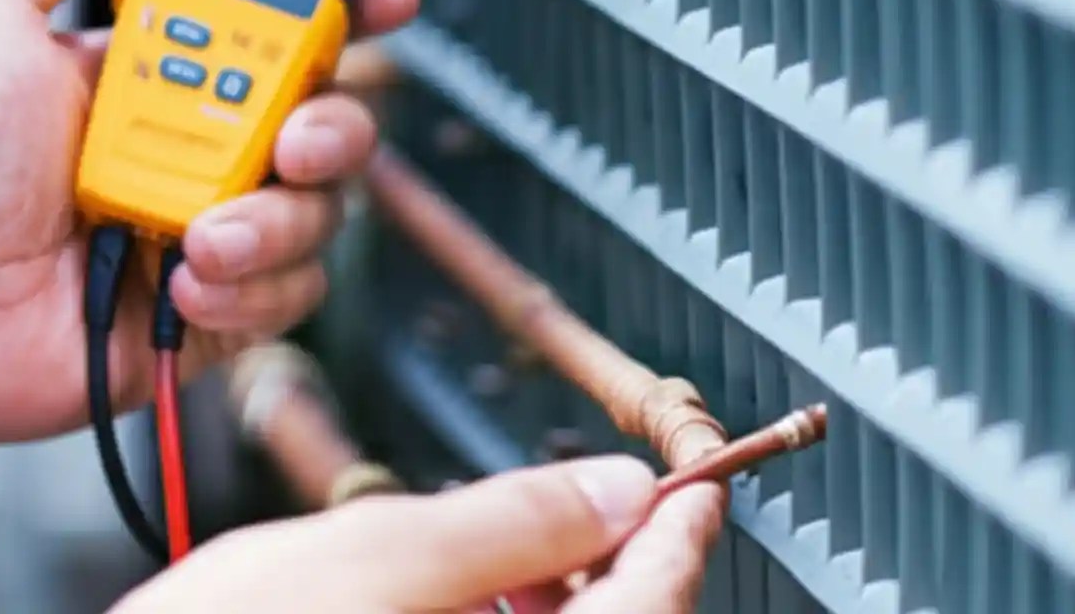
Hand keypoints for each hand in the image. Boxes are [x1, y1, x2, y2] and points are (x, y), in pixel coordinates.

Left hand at [0, 0, 418, 451]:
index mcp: (176, 72)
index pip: (289, 25)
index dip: (350, 3)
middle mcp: (214, 144)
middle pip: (336, 115)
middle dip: (334, 125)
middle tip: (287, 138)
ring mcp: (227, 222)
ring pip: (325, 209)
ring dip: (271, 222)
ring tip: (198, 233)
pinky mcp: (231, 299)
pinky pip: (294, 289)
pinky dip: (247, 289)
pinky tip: (182, 281)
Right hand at [110, 456, 724, 613]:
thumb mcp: (369, 557)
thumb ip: (505, 523)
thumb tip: (613, 489)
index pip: (654, 598)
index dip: (687, 525)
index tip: (704, 476)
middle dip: (622, 555)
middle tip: (616, 489)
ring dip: (562, 590)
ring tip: (536, 537)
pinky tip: (469, 592)